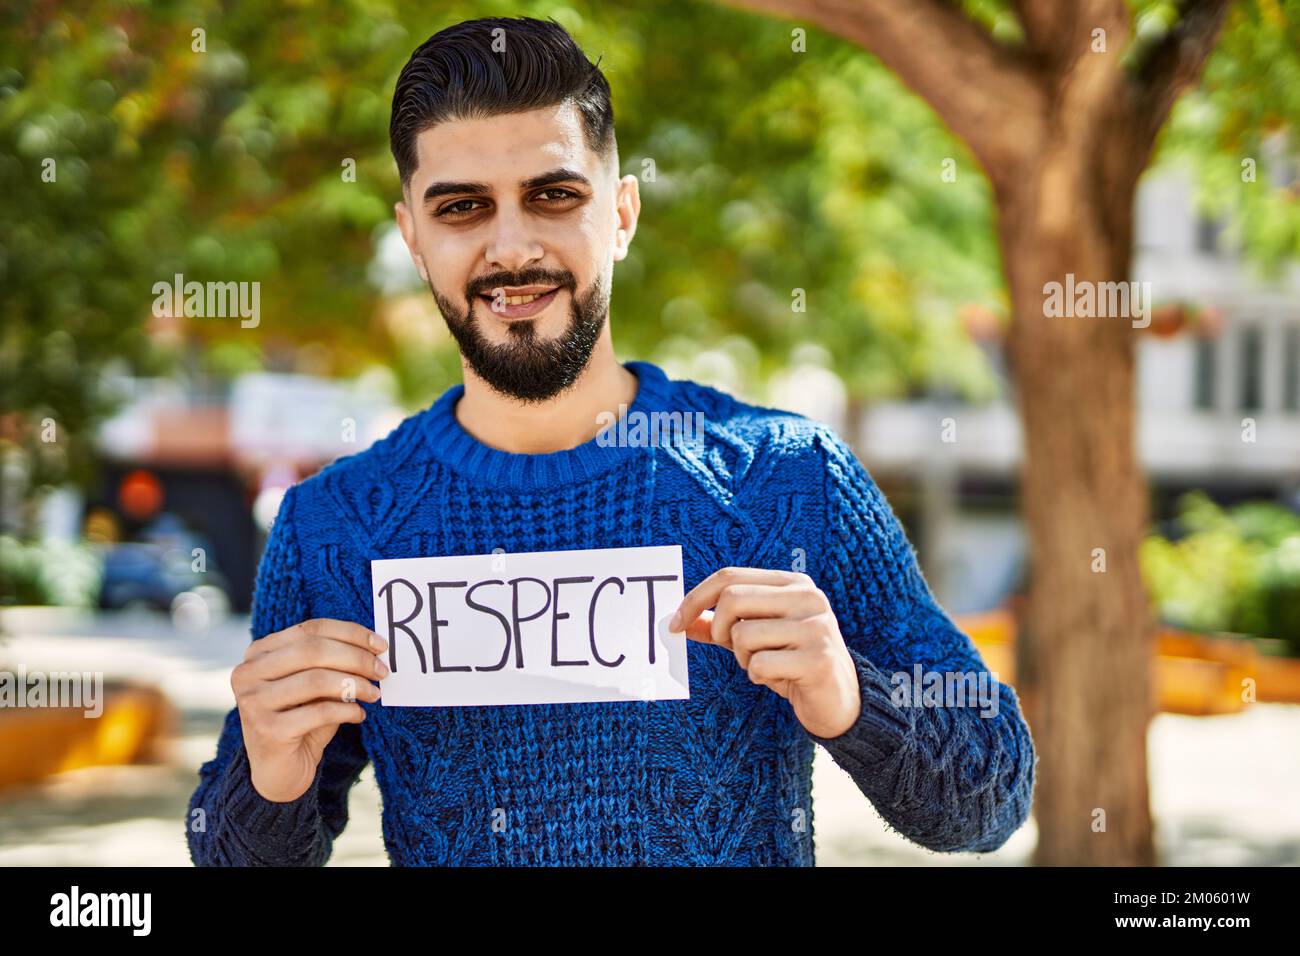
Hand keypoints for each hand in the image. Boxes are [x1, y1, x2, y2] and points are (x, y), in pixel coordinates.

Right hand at [230, 618, 387, 801]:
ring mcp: (254, 702)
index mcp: (258, 653)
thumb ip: (333, 662)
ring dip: (355, 685)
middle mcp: (248, 673)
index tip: (380, 644)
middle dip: (356, 658)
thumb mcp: (315, 685)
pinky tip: (359, 716)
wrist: (280, 771)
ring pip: (316, 679)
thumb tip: (374, 646)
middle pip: (313, 650)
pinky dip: (347, 711)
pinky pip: (319, 712)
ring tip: (374, 694)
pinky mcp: (268, 730)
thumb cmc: (302, 720)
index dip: (350, 633)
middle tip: (382, 670)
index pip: (310, 629)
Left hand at [669, 568, 861, 738]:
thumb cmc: (791, 663)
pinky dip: (759, 676)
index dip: (695, 599)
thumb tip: (679, 621)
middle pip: (732, 599)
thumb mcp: (755, 638)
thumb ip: (720, 625)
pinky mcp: (818, 659)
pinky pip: (760, 664)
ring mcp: (816, 626)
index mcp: (793, 583)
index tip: (674, 623)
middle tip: (731, 649)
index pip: (730, 577)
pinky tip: (781, 678)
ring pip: (743, 634)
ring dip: (743, 658)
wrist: (840, 701)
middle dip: (719, 630)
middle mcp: (808, 597)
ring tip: (767, 664)